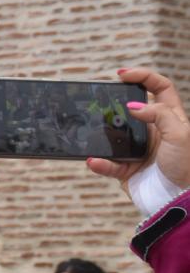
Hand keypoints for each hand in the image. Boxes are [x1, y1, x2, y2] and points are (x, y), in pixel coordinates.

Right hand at [88, 68, 189, 190]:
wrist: (178, 198)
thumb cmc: (185, 165)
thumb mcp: (179, 134)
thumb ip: (158, 115)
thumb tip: (134, 106)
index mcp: (171, 118)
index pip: (160, 88)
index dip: (144, 77)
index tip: (123, 74)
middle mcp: (154, 131)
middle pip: (132, 109)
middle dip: (116, 103)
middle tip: (101, 100)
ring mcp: (139, 150)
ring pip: (115, 136)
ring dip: (103, 135)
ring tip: (93, 131)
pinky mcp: (127, 169)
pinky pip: (108, 164)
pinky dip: (100, 163)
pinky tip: (94, 160)